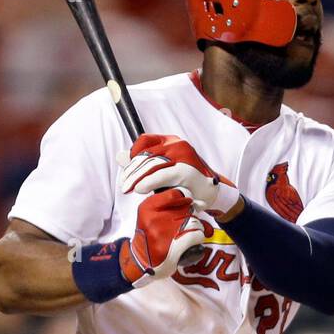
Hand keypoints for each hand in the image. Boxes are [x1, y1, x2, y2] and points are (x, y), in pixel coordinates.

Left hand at [119, 134, 237, 218]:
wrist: (213, 193)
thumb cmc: (187, 182)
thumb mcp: (165, 169)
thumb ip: (144, 164)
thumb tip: (120, 157)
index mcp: (172, 141)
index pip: (145, 140)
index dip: (133, 153)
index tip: (127, 169)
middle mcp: (177, 144)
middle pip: (145, 155)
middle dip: (131, 171)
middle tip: (124, 185)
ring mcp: (183, 156)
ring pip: (151, 164)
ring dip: (136, 178)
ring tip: (129, 189)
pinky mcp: (186, 171)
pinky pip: (162, 175)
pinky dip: (148, 182)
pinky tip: (140, 189)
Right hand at [120, 187, 205, 285]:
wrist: (142, 262)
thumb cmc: (150, 236)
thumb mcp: (149, 215)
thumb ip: (166, 203)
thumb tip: (195, 199)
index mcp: (147, 208)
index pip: (176, 193)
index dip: (185, 198)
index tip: (185, 204)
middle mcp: (154, 218)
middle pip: (187, 208)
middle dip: (191, 215)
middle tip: (185, 223)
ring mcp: (164, 233)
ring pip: (195, 221)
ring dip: (196, 227)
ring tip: (187, 233)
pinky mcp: (174, 247)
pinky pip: (197, 235)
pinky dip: (198, 237)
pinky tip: (192, 241)